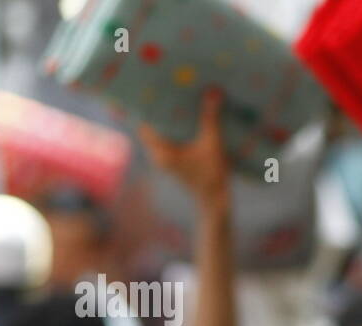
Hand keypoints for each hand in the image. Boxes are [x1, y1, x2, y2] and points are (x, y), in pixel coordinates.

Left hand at [139, 89, 230, 210]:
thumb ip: (211, 118)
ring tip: (173, 98)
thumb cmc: (212, 176)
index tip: (149, 88)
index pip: (144, 124)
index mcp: (161, 151)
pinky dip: (173, 130)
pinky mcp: (174, 162)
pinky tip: (184, 118)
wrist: (217, 202)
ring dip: (165, 119)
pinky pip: (168, 140)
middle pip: (150, 127)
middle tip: (162, 87)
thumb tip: (213, 92)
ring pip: (159, 134)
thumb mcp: (213, 144)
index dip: (145, 106)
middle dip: (157, 110)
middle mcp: (158, 155)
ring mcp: (165, 160)